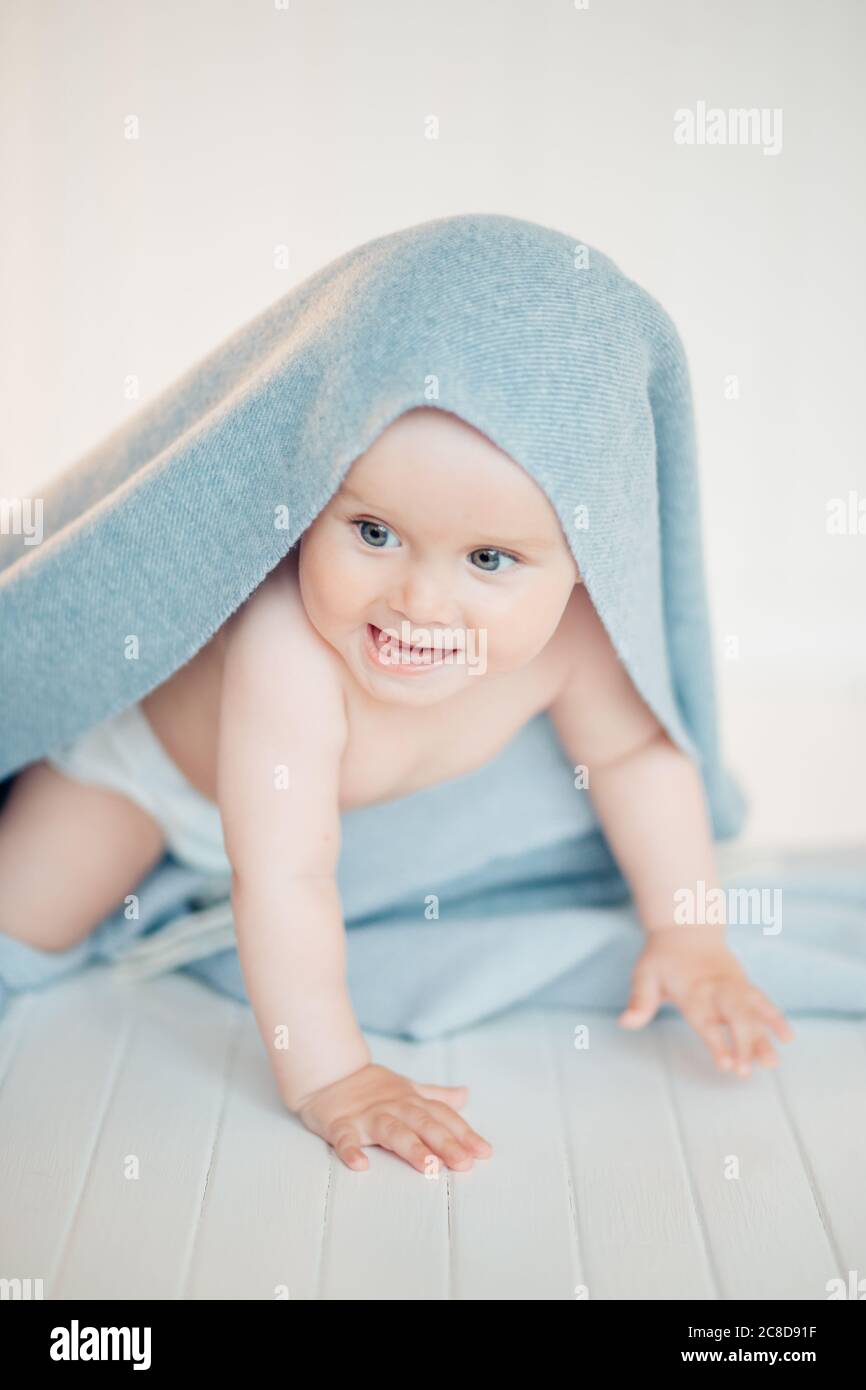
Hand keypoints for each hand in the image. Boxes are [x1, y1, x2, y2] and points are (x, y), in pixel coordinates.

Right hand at [296, 1062, 492, 1173]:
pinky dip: (351, 1150)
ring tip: (429, 1166)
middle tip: (465, 1163)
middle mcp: (393, 1107)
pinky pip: (345, 1138)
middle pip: (423, 1124)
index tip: (484, 1152)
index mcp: (411, 1101)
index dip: (463, 1133)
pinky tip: (360, 1165)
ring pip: (392, 1130)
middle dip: (445, 1143)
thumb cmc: (372, 1088)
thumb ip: (436, 1096)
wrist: (328, 1075)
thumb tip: (465, 1095)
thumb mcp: (407, 1088)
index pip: (442, 1117)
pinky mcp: (340, 1124)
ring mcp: (367, 1116)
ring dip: (411, 1148)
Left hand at [619, 927, 794, 1075]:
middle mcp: (718, 989)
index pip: (707, 1020)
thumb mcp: (644, 974)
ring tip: (773, 1063)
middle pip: (736, 1017)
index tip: (727, 1065)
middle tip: (747, 1073)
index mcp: (692, 990)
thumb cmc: (662, 956)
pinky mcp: (744, 985)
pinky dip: (775, 1018)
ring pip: (754, 1012)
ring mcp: (734, 986)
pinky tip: (786, 1037)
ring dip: (764, 1036)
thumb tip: (625, 1023)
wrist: (686, 925)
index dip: (718, 1043)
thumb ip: (640, 1000)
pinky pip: (763, 1001)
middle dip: (744, 1045)